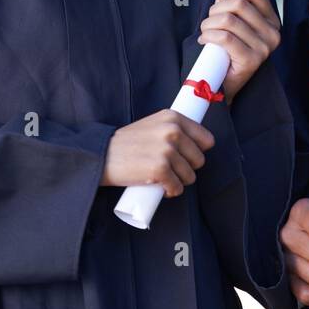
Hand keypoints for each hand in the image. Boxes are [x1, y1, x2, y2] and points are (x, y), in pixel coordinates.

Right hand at [100, 109, 214, 194]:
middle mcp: (173, 131)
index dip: (198, 152)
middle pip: (199, 160)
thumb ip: (173, 129)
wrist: (101, 155)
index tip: (186, 157)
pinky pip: (177, 188)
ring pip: (190, 176)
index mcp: (173, 117)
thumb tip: (197, 145)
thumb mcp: (153, 125)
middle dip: (187, 169)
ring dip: (178, 181)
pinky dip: (170, 191)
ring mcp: (167, 150)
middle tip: (170, 170)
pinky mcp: (160, 169)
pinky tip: (160, 187)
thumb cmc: (126, 143)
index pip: (207, 139)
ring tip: (163, 178)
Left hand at [197, 0, 281, 103]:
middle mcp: (273, 34)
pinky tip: (205, 40)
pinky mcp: (251, 61)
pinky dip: (209, 35)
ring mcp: (264, 48)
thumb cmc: (226, 49)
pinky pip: (224, 37)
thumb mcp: (229, 18)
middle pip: (239, 4)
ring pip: (229, 20)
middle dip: (216, 8)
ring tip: (206, 32)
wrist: (222, 83)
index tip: (220, 2)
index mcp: (272, 21)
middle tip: (209, 20)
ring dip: (209, 23)